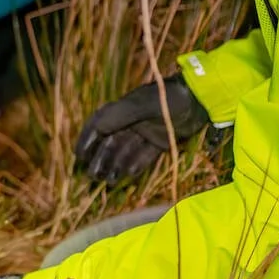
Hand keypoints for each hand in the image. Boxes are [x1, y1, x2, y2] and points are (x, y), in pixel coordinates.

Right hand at [74, 72, 213, 181]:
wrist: (199, 99)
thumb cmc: (168, 98)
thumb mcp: (143, 104)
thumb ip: (120, 115)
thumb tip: (97, 128)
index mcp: (123, 108)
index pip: (98, 125)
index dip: (87, 140)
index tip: (78, 157)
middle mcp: (131, 121)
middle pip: (110, 142)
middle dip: (100, 159)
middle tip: (92, 177)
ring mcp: (146, 132)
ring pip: (125, 151)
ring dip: (116, 165)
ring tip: (108, 181)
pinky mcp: (160, 141)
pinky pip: (144, 155)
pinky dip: (136, 165)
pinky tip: (128, 175)